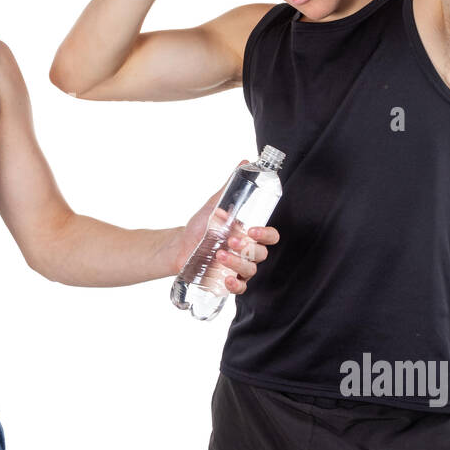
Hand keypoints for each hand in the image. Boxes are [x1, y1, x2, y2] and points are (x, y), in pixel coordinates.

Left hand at [170, 160, 280, 294]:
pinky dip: (236, 285)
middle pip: (262, 254)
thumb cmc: (201, 226)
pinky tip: (227, 279)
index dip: (266, 234)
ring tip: (221, 255)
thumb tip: (245, 162)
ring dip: (238, 264)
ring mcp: (238, 268)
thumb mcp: (215, 205)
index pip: (270, 236)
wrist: (179, 246)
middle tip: (232, 241)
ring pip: (251, 270)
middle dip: (249, 248)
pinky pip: (241, 288)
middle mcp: (248, 252)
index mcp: (249, 234)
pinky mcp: (227, 281)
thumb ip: (230, 187)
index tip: (252, 229)